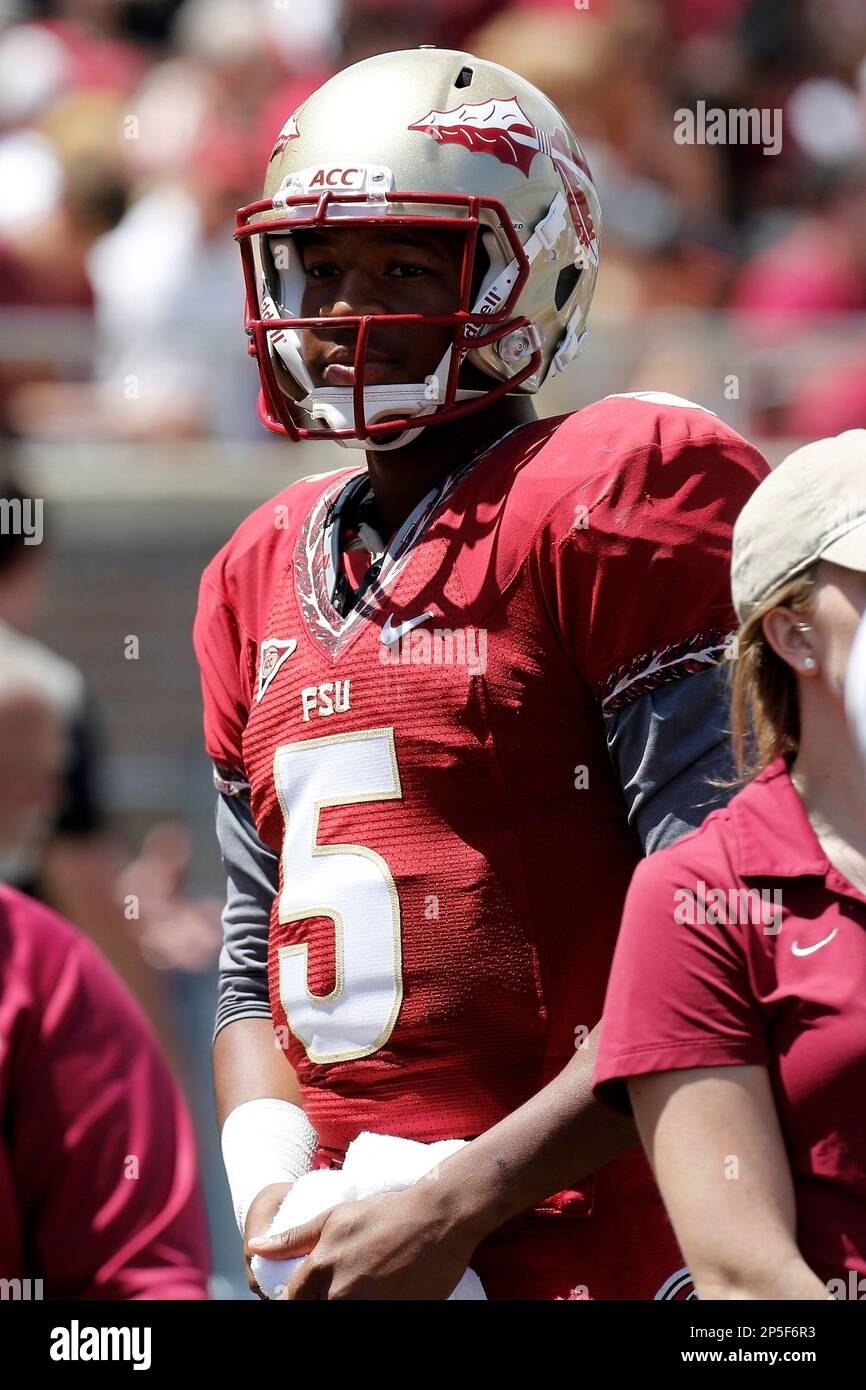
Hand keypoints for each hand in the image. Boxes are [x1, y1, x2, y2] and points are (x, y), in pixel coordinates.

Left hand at [248, 1185, 479, 1300]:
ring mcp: (368, 1307)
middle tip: (343, 1286)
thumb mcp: (335, 1217)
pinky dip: (372, 1307)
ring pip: (340, 1316)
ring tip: (364, 1288)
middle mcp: (340, 1293)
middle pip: (316, 1310)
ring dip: (346, 1305)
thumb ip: (292, 1237)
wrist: (439, 1216)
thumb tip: (254, 1248)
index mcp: (321, 1267)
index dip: (296, 1299)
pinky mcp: (394, 1314)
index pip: (291, 1301)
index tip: (307, 1294)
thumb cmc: (387, 1212)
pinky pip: (372, 1321)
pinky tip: (380, 1295)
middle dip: (323, 1302)